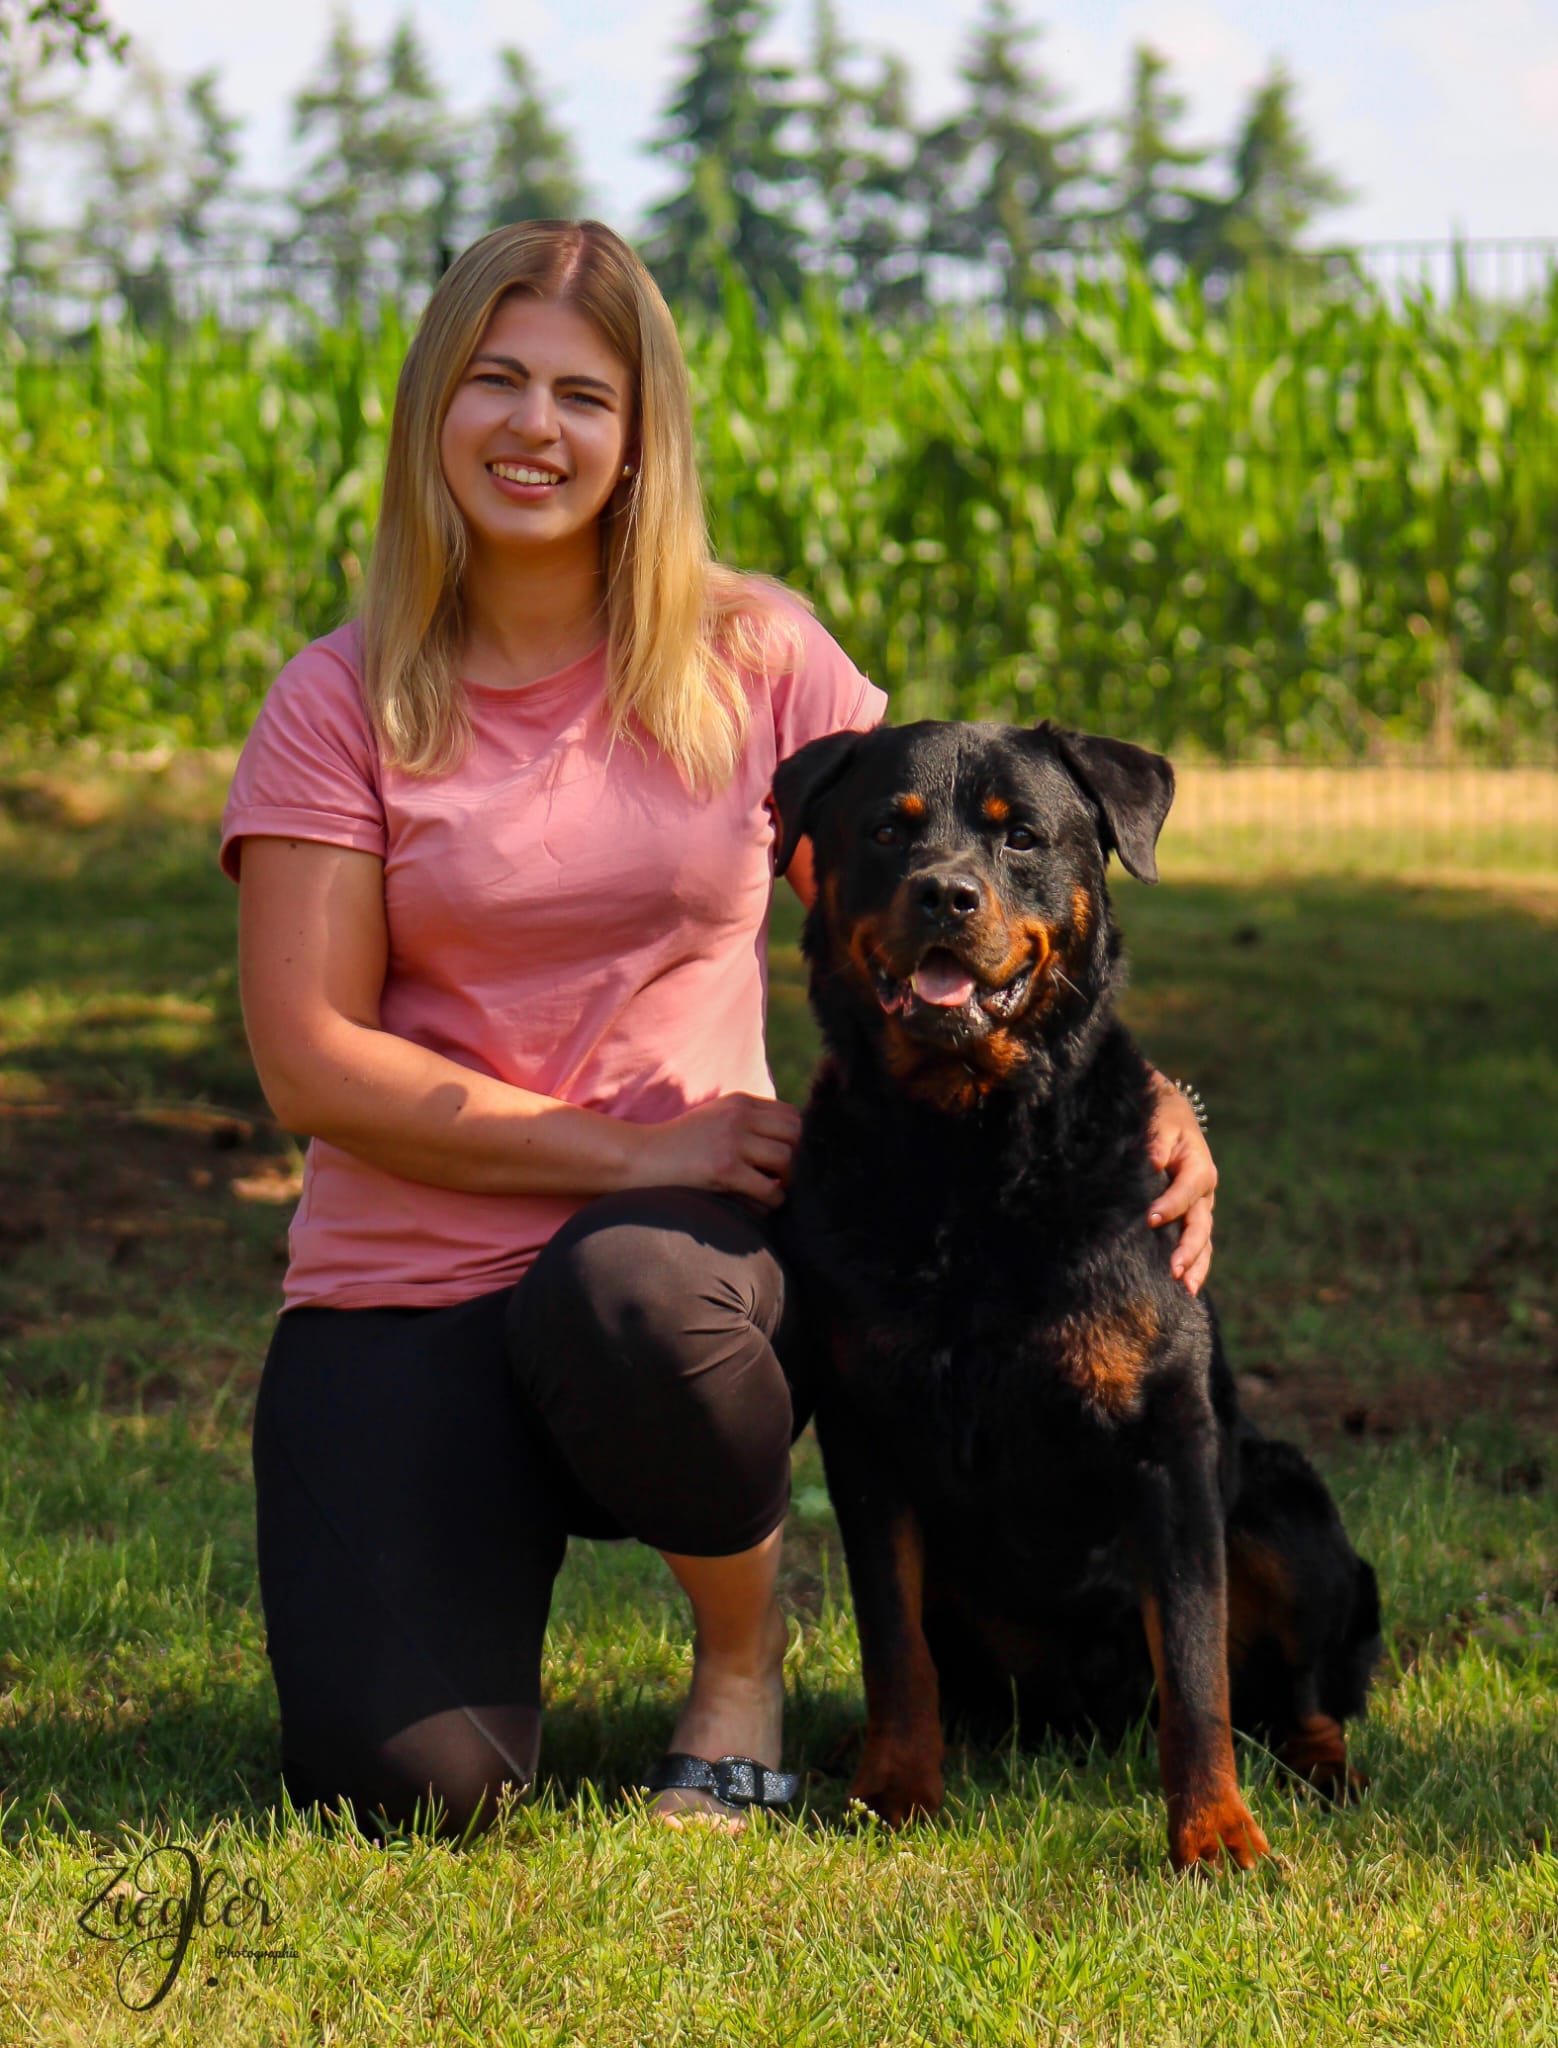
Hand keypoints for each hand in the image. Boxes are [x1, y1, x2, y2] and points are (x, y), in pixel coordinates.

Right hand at [630, 1093, 801, 1208]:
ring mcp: (732, 1142)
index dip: (795, 1139)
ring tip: (770, 1189)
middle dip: (796, 1158)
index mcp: (740, 1102)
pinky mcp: (725, 1170)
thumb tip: (788, 1143)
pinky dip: (771, 1201)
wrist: (642, 1157)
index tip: (784, 1158)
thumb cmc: (679, 1144)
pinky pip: (769, 1189)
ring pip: (787, 1159)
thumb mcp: (715, 1118)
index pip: (791, 1114)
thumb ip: (747, 1122)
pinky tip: (758, 1204)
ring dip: (785, 1180)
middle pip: (796, 1134)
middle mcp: (740, 1117)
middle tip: (781, 1176)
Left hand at [1146, 1075, 1216, 1294]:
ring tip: (1188, 1289)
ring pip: (1204, 1240)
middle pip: (1200, 1225)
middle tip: (1175, 1271)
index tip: (1150, 1220)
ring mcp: (1202, 1207)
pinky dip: (1195, 1265)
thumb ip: (1157, 1141)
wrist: (1173, 1118)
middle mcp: (1205, 1191)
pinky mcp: (1194, 1216)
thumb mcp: (1161, 1122)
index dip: (1170, 1206)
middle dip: (1189, 1249)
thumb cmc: (1164, 1120)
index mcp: (1199, 1168)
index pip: (1186, 1192)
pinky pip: (1199, 1244)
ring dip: (1197, 1265)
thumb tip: (1152, 1160)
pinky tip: (1187, 1288)